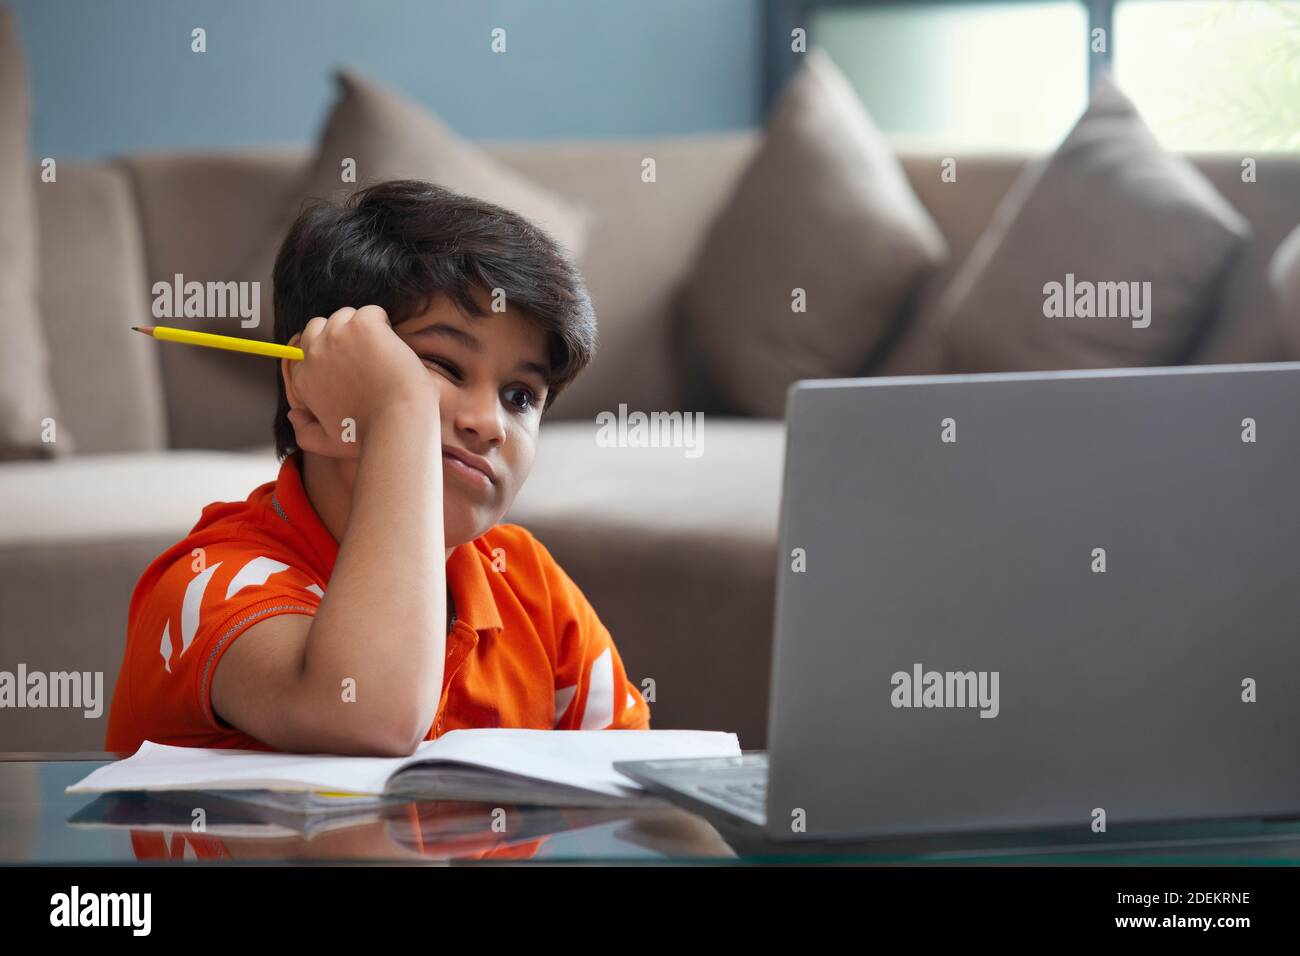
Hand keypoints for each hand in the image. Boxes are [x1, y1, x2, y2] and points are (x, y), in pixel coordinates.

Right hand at [282, 305, 437, 457]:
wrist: (399, 422)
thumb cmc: (369, 436)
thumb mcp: (329, 443)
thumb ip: (305, 433)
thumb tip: (292, 416)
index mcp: (304, 379)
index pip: (307, 351)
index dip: (330, 356)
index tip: (351, 368)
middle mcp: (314, 355)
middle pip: (319, 326)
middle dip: (339, 335)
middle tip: (365, 356)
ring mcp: (337, 337)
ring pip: (346, 316)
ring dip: (362, 329)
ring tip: (381, 354)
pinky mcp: (363, 326)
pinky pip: (372, 312)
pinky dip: (384, 324)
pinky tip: (392, 346)